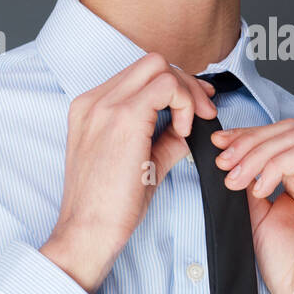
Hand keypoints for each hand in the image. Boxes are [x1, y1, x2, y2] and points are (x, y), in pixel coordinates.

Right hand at [41, 52, 217, 293]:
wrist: (88, 231)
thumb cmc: (108, 206)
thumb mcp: (138, 162)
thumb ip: (162, 138)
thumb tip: (187, 128)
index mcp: (91, 108)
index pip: (139, 75)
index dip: (174, 86)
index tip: (195, 107)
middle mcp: (93, 100)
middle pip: (151, 62)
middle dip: (185, 82)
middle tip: (205, 110)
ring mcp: (105, 105)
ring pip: (159, 66)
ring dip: (186, 91)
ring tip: (193, 124)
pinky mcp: (123, 117)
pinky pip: (166, 86)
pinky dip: (184, 102)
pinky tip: (184, 131)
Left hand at [210, 118, 293, 293]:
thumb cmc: (289, 269)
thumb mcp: (257, 216)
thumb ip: (250, 184)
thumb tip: (230, 155)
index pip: (281, 137)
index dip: (247, 136)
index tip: (217, 147)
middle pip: (289, 130)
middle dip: (248, 141)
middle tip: (222, 164)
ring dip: (256, 154)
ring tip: (234, 182)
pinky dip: (275, 166)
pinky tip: (259, 190)